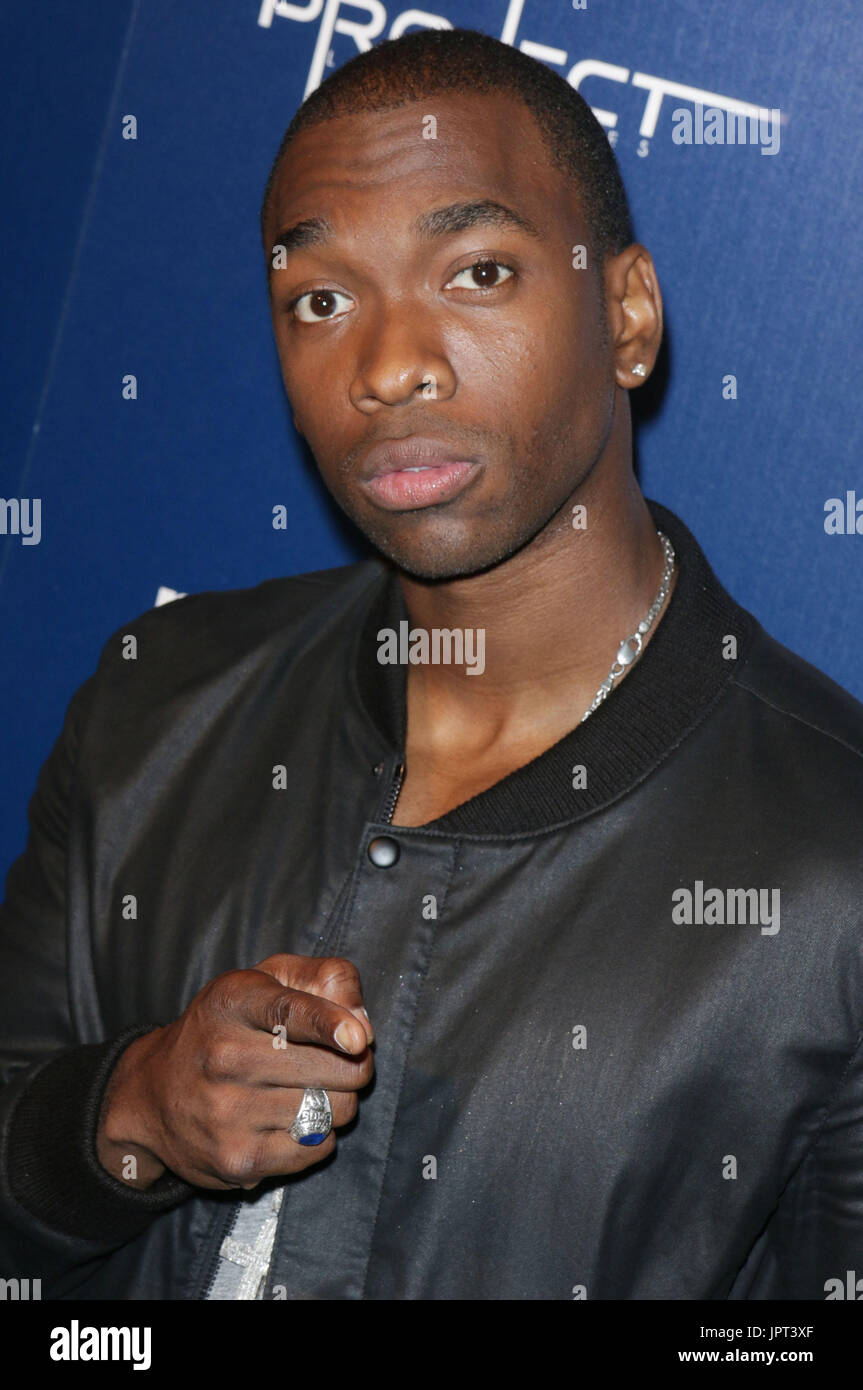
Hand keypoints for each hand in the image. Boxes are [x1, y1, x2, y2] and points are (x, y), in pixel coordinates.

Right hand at [96, 954, 373, 1190]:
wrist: (153, 1094)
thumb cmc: (228, 1027)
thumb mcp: (267, 979)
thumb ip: (325, 979)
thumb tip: (363, 1026)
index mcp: (232, 1001)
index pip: (288, 1011)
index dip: (329, 1024)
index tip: (358, 1039)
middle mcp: (223, 1056)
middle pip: (330, 1067)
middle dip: (354, 1065)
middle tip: (342, 1060)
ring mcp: (226, 1112)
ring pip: (331, 1111)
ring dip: (339, 1101)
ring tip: (311, 1089)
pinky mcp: (236, 1160)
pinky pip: (316, 1148)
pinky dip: (321, 1135)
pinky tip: (294, 1119)